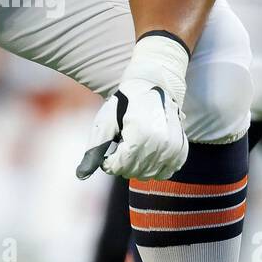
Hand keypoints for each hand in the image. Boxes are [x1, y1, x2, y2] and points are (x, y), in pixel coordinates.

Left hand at [77, 33, 188, 182]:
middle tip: (121, 147)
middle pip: (134, 172)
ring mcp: (174, 148)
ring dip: (137, 166)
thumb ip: (94, 149)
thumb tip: (81, 175)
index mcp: (141, 135)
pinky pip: (166, 173)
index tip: (108, 154)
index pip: (121, 166)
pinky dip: (154, 168)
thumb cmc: (125, 103)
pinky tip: (147, 154)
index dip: (109, 163)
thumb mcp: (105, 121)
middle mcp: (161, 143)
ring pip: (149, 175)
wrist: (153, 86)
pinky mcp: (181, 150)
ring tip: (134, 147)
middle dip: (122, 164)